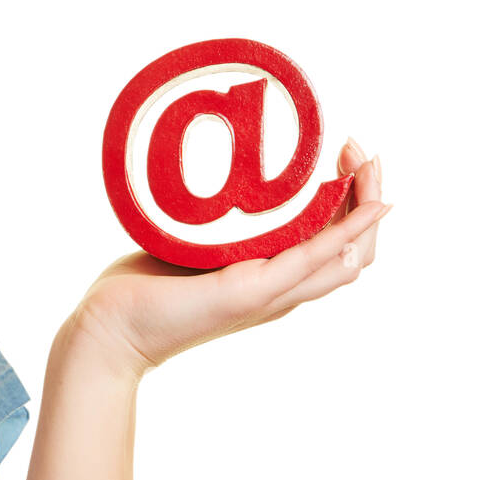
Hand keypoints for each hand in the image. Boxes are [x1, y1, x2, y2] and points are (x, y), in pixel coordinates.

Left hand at [67, 138, 390, 379]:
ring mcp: (270, 294)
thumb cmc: (144, 287)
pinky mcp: (250, 292)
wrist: (110, 329)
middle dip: (368, 195)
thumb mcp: (195, 244)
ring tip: (367, 163)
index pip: (335, 244)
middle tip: (359, 149)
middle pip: (357, 251)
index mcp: (271, 277)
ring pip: (349, 257)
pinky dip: (347, 233)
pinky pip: (312, 259)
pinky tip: (369, 208)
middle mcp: (281, 290)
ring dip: (366, 207)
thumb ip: (218, 221)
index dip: (352, 202)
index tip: (343, 154)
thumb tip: (220, 174)